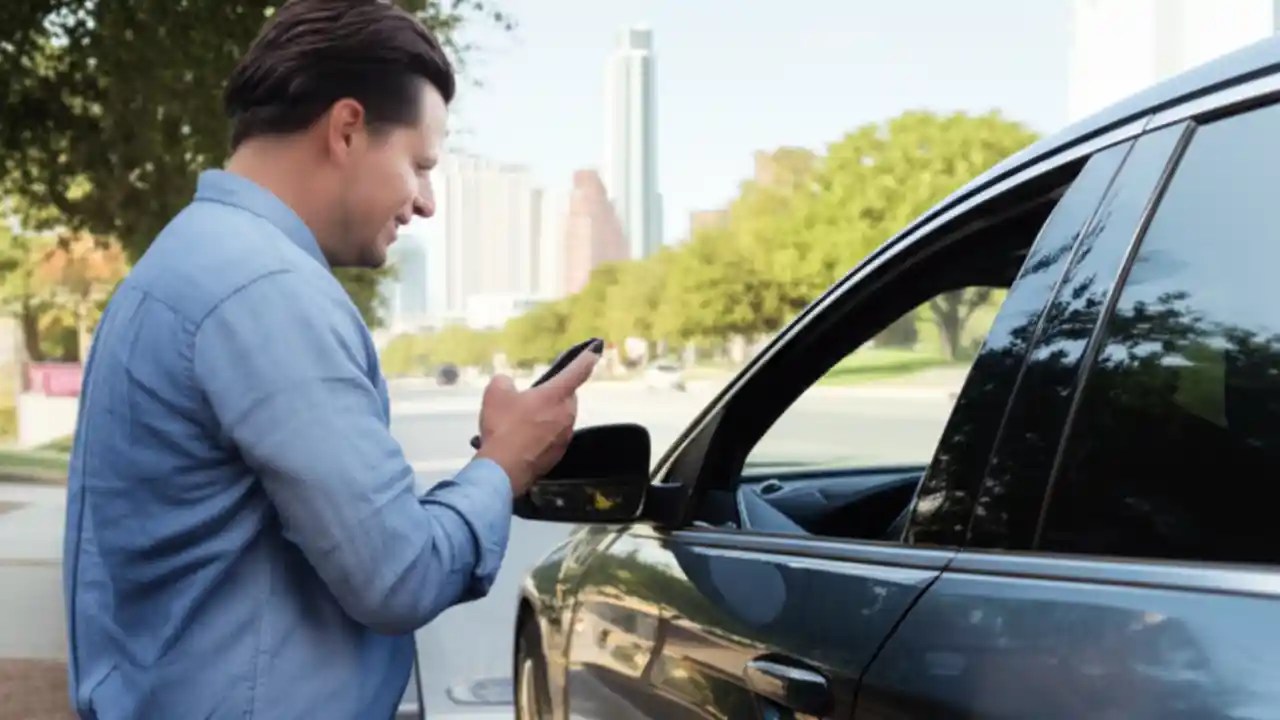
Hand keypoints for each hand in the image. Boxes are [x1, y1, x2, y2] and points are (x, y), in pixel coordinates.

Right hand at [475, 345, 601, 494]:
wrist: (504, 469)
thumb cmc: (503, 427)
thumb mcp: (495, 393)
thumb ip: (505, 381)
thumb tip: (507, 383)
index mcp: (557, 394)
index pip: (578, 370)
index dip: (586, 357)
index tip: (596, 349)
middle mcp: (567, 413)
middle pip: (566, 397)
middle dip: (552, 395)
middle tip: (530, 400)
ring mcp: (565, 436)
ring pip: (560, 418)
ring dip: (546, 417)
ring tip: (522, 423)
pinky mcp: (559, 454)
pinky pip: (554, 437)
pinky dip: (543, 436)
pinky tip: (523, 440)